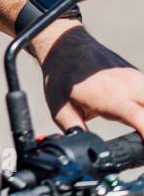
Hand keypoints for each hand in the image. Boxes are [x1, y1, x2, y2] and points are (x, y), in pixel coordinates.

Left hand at [35, 24, 143, 138]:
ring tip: (137, 127)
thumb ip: (75, 131)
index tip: (142, 147)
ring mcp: (135, 78)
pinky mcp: (136, 75)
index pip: (140, 118)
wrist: (64, 44)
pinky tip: (138, 115)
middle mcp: (128, 86)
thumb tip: (85, 151)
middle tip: (137, 142)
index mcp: (111, 97)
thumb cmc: (62, 74)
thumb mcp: (60, 108)